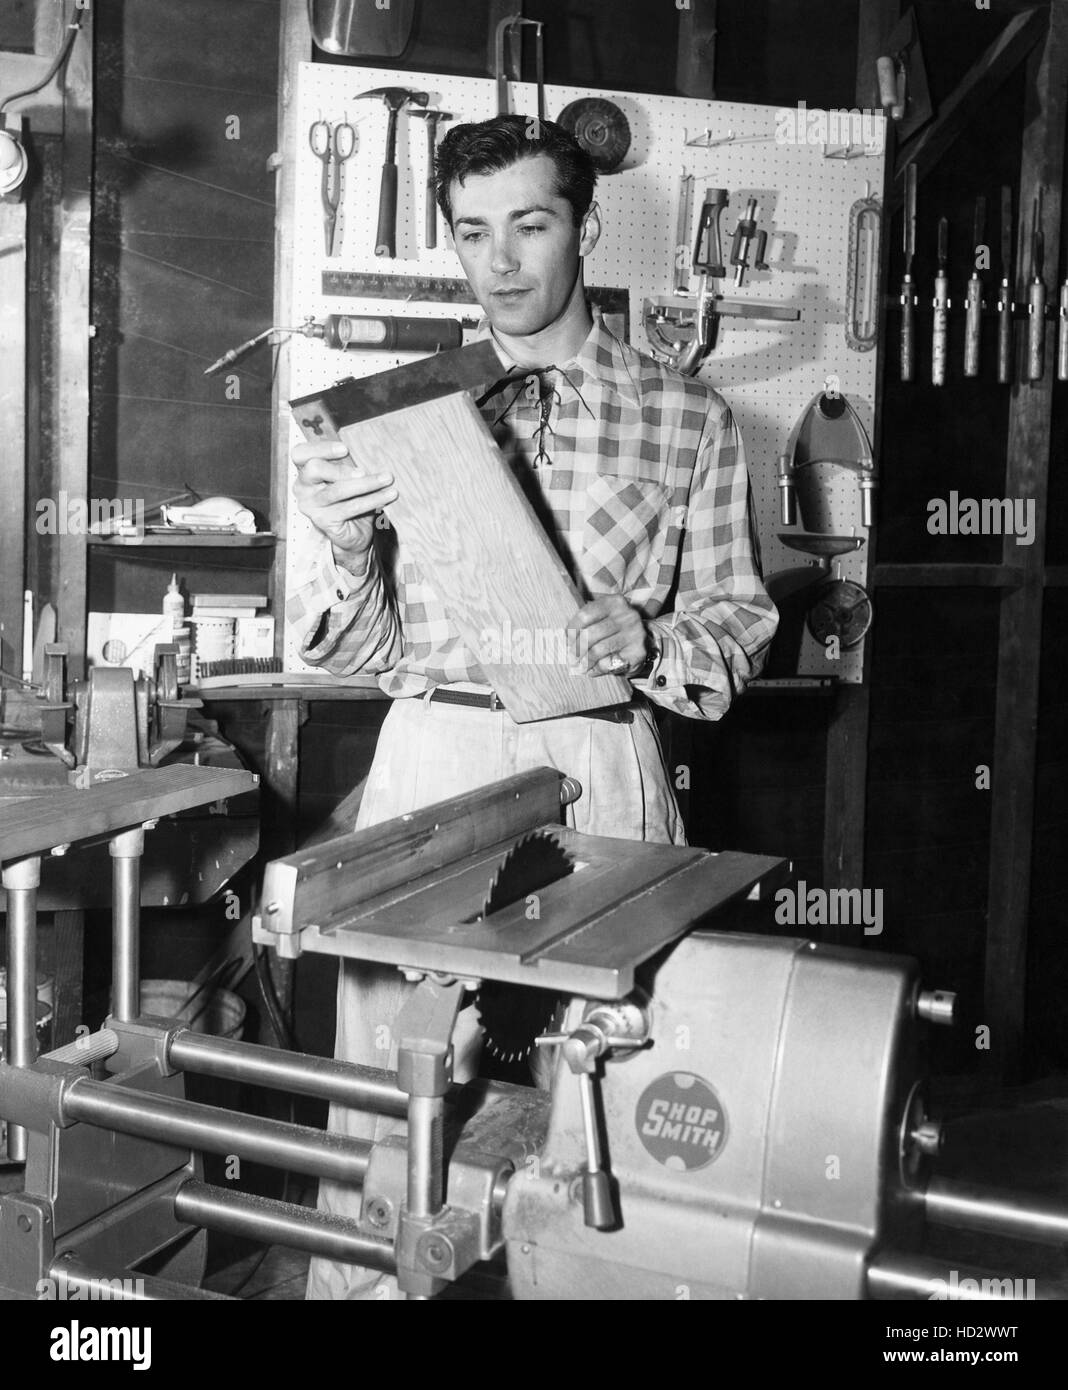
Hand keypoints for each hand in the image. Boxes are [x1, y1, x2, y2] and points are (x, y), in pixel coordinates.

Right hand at [291, 440, 397, 561]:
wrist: (354, 531)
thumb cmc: (350, 498)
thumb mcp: (348, 476)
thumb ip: (350, 463)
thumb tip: (372, 450)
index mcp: (305, 470)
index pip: (300, 453)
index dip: (321, 448)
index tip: (345, 449)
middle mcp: (303, 487)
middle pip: (314, 469)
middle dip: (341, 468)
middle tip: (364, 471)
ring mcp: (312, 506)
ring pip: (337, 490)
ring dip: (366, 484)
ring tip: (387, 480)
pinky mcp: (324, 521)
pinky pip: (350, 508)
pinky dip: (371, 500)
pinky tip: (387, 496)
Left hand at [568, 595, 647, 677]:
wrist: (643, 642)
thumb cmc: (615, 631)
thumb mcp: (602, 620)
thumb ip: (585, 625)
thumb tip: (565, 642)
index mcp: (615, 602)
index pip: (585, 615)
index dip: (572, 631)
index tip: (566, 642)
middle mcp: (627, 615)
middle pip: (591, 633)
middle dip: (577, 649)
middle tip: (570, 659)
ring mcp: (635, 634)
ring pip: (599, 649)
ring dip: (585, 661)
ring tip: (579, 667)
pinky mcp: (638, 652)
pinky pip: (610, 663)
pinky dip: (597, 669)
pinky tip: (592, 671)